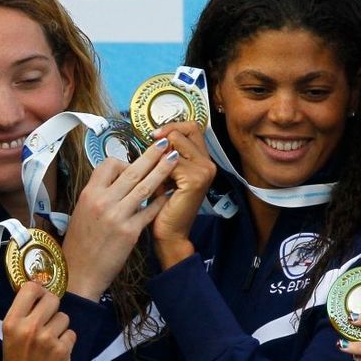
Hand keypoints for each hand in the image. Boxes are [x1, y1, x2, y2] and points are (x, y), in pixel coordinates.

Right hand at [0, 281, 75, 360]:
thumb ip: (23, 314)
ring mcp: (48, 339)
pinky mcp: (63, 350)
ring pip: (64, 317)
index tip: (40, 298)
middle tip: (47, 320)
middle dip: (52, 308)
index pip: (30, 288)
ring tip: (50, 340)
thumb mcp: (10, 335)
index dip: (39, 291)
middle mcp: (30, 327)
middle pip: (52, 299)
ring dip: (60, 327)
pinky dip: (66, 341)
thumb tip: (39, 292)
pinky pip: (71, 333)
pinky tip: (56, 351)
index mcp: (12, 322)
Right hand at [63, 139, 177, 300]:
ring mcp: (118, 217)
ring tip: (174, 159)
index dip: (123, 161)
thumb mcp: (81, 211)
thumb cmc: (80, 242)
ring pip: (145, 187)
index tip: (131, 165)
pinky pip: (150, 211)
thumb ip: (99, 194)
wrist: (79, 273)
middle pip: (132, 171)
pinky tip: (170, 192)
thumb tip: (118, 179)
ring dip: (162, 171)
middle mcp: (103, 202)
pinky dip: (161, 200)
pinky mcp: (130, 232)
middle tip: (164, 143)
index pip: (108, 165)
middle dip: (151, 155)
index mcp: (89, 194)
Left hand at [150, 123, 216, 268]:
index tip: (154, 135)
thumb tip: (154, 137)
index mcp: (202, 160)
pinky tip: (156, 183)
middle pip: (186, 130)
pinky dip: (158, 169)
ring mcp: (204, 170)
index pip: (191, 128)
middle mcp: (208, 163)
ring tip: (154, 173)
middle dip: (166, 136)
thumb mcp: (164, 175)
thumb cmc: (163, 206)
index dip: (171, 127)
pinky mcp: (196, 179)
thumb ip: (164, 155)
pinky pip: (170, 161)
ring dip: (159, 155)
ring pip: (176, 143)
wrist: (169, 233)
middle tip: (152, 146)